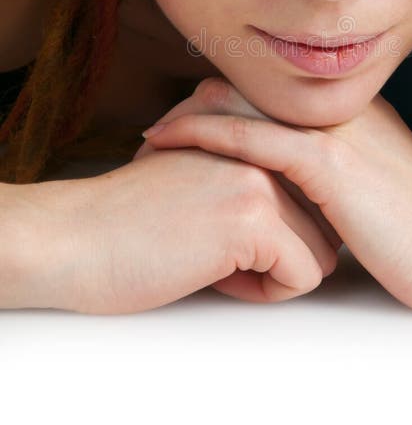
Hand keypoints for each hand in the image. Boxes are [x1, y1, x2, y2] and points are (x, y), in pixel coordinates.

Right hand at [27, 145, 338, 313]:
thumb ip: (251, 173)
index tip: (246, 236)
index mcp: (252, 131)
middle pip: (326, 221)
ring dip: (275, 272)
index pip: (317, 187)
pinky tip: (213, 274)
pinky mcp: (252, 219)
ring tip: (218, 261)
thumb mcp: (202, 175)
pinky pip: (303, 276)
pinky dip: (264, 292)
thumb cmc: (129, 219)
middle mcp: (263, 147)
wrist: (73, 238)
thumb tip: (309, 210)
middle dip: (286, 250)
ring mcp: (260, 179)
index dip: (292, 224)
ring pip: (322, 249)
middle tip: (226, 251)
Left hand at [142, 84, 411, 314]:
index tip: (182, 124)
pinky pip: (249, 138)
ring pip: (237, 103)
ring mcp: (331, 130)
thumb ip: (332, 168)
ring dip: (186, 119)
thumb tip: (288, 184)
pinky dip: (202, 136)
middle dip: (192, 104)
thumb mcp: (370, 184)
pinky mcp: (327, 162)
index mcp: (344, 108)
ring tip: (150, 140)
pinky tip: (169, 144)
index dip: (217, 100)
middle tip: (155, 133)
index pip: (265, 88)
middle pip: (242, 86)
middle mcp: (334, 107)